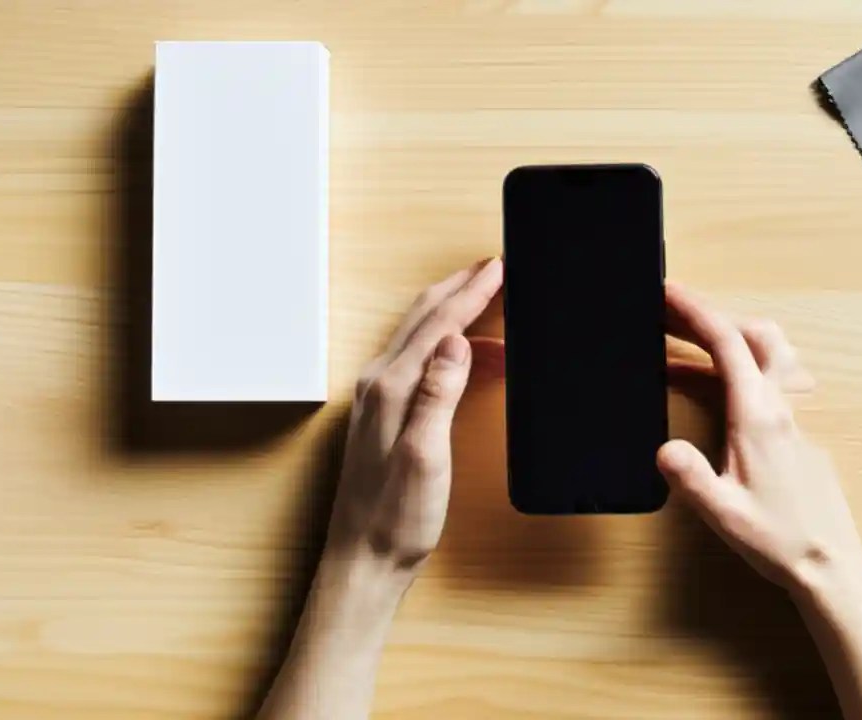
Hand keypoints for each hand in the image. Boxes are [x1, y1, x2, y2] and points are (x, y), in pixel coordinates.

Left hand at [327, 256, 502, 576]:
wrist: (364, 560)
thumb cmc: (396, 518)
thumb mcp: (426, 457)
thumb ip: (438, 395)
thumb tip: (453, 342)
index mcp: (391, 389)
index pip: (438, 325)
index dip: (471, 293)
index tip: (498, 268)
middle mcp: (378, 385)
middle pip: (423, 319)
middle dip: (460, 288)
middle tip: (493, 268)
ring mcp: (378, 399)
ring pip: (421, 338)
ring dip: (457, 316)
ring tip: (493, 305)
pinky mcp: (384, 415)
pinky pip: (419, 362)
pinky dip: (449, 348)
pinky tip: (471, 360)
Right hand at [656, 283, 861, 594]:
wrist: (830, 565)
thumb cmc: (779, 540)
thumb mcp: (723, 513)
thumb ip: (691, 478)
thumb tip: (663, 447)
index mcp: (759, 416)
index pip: (726, 344)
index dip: (694, 311)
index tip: (667, 292)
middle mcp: (781, 406)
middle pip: (752, 334)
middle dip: (709, 315)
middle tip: (670, 313)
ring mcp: (794, 416)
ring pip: (769, 352)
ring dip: (729, 337)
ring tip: (687, 344)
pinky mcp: (798, 431)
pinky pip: (769, 379)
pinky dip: (738, 366)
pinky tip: (714, 388)